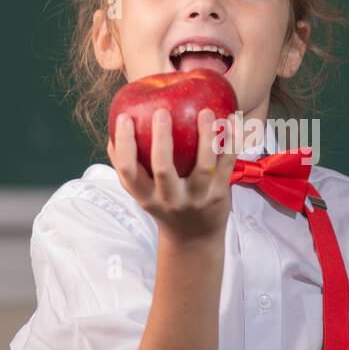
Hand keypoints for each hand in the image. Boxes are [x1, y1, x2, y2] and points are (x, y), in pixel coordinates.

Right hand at [108, 108, 240, 242]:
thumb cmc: (164, 205)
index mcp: (146, 195)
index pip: (127, 170)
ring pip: (203, 165)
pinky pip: (227, 163)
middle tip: (162, 111)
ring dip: (205, 136)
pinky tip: (232, 119)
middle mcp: (170, 199)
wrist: (194, 238)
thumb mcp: (142, 192)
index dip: (123, 144)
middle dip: (161, 139)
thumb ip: (130, 164)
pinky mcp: (220, 194)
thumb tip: (116, 126)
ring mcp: (197, 198)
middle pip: (163, 169)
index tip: (124, 118)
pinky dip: (231, 140)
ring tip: (206, 111)